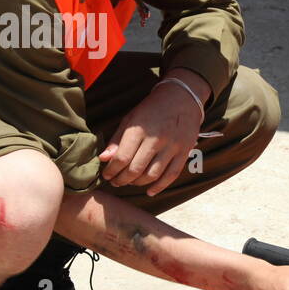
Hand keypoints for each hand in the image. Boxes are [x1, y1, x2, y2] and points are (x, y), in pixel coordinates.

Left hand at [99, 70, 205, 195]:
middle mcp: (156, 139)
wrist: (182, 98)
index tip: (107, 175)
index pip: (122, 158)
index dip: (111, 170)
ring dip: (138, 183)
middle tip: (115, 182)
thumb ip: (117, 140)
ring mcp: (172, 146)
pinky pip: (172, 175)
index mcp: (139, 129)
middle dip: (122, 179)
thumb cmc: (152, 109)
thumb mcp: (130, 119)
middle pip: (135, 169)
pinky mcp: (185, 151)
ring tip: (130, 182)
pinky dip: (160, 186)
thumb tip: (104, 159)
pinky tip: (150, 191)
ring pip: (152, 174)